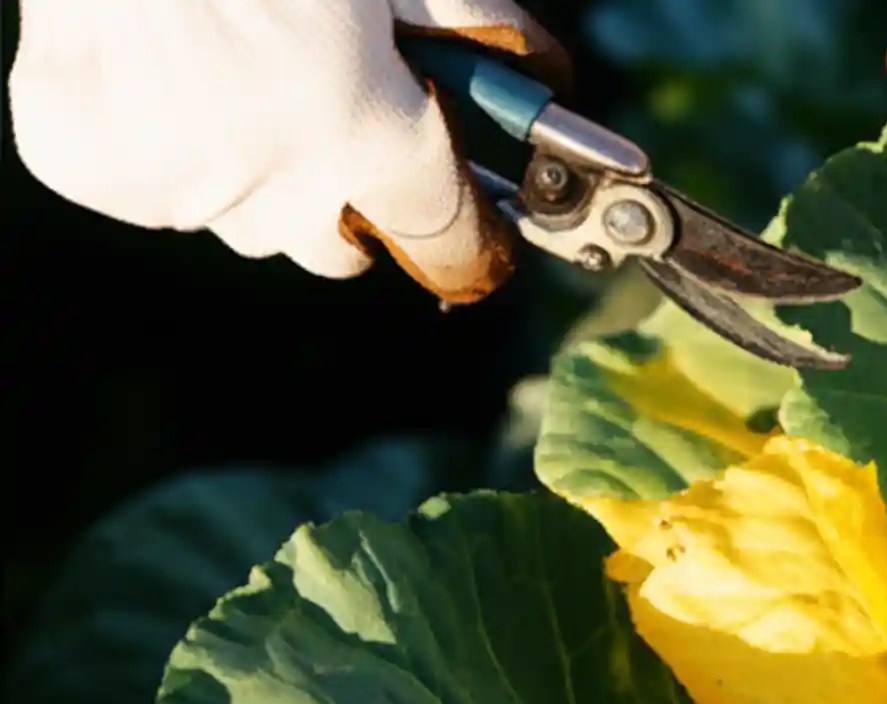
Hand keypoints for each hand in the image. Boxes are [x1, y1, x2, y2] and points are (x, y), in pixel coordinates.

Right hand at [8, 1, 568, 302]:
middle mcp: (276, 183)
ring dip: (256, 172)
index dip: (466, 241)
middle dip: (346, 200)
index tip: (471, 239)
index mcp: (366, 131)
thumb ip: (474, 24)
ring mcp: (177, 184)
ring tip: (236, 70)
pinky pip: (157, 193)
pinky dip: (169, 150)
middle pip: (334, 249)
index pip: (444, 239)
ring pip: (243, 221)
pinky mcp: (95, 171)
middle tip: (330, 117)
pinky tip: (163, 71)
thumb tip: (544, 77)